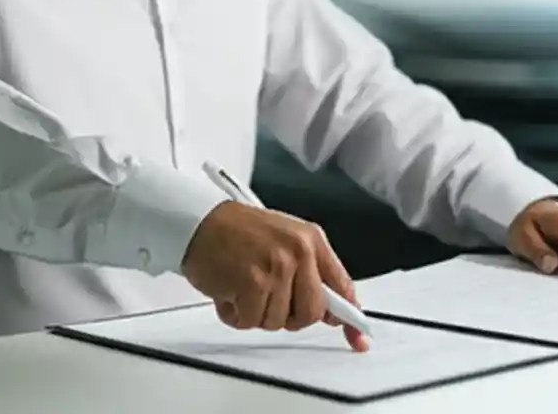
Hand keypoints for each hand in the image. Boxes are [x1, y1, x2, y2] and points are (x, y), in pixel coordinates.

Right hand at [181, 201, 368, 351]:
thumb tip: (331, 311)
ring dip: (255, 312)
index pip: (341, 286)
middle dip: (288, 316)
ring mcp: (277, 267)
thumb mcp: (285, 241)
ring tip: (242, 285)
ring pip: (277, 321)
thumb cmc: (237, 232)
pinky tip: (229, 290)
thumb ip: (311, 273)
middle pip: (310, 313)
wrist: (199, 220)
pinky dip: (236, 314)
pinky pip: (251, 321)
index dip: (350, 317)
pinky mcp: (252, 282)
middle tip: (267, 298)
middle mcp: (298, 252)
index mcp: (311, 240)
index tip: (359, 337)